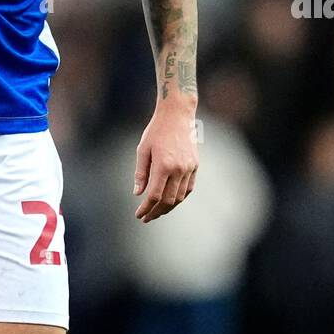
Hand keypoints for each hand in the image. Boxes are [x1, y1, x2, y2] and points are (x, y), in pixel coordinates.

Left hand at [133, 106, 198, 221]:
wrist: (177, 115)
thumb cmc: (156, 131)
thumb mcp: (142, 150)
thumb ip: (140, 173)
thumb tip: (138, 193)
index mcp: (163, 166)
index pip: (154, 195)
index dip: (146, 208)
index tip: (139, 215)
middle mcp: (178, 169)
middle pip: (168, 201)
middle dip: (156, 212)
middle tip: (146, 218)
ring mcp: (189, 168)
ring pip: (180, 197)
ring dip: (168, 208)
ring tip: (157, 212)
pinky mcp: (195, 166)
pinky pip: (188, 188)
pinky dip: (179, 198)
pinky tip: (171, 201)